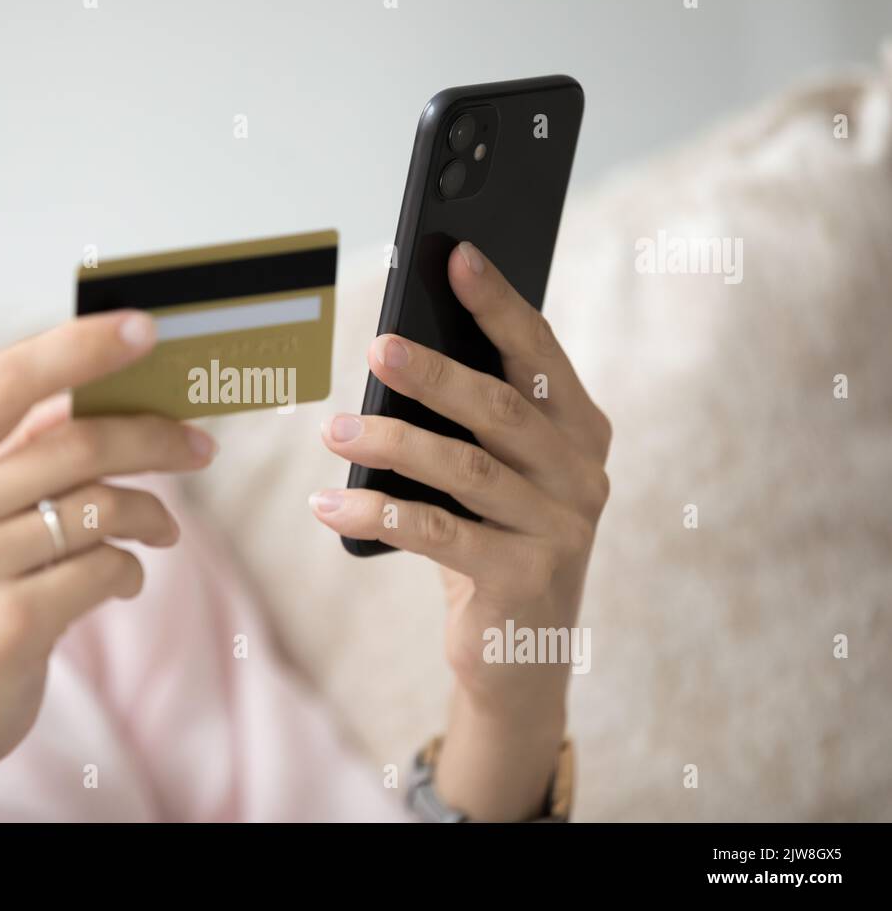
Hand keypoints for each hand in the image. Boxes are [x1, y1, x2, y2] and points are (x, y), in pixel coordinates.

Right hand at [0, 311, 216, 819]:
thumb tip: (102, 392)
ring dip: (153, 514)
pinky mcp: (8, 626)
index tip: (147, 328)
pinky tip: (123, 578)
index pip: (6, 379)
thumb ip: (14, 455)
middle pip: (76, 442)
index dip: (81, 347)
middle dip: (155, 438)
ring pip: (103, 506)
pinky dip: (132, 569)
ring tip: (162, 528)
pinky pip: (109, 569)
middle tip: (200, 447)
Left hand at [309, 242, 610, 817]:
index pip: (539, 354)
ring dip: (390, 442)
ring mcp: (561, 529)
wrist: (522, 653)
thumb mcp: (493, 475)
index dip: (498, 304)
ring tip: (331, 429)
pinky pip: (436, 533)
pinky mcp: (524, 579)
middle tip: (375, 347)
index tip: (455, 257)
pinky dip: (376, 512)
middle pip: (500, 407)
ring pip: (463, 468)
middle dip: (434, 372)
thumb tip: (396, 351)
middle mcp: (583, 475)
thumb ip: (470, 420)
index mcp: (581, 430)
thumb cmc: (495, 537)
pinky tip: (328, 503)